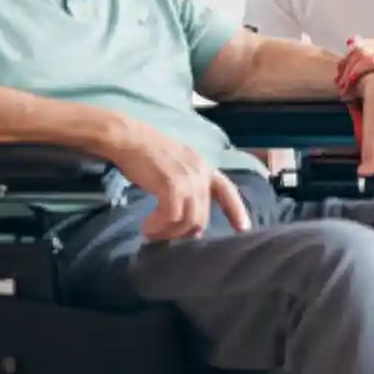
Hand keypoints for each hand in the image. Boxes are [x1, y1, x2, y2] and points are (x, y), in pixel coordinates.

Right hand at [108, 119, 250, 240]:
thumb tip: (191, 219)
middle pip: (201, 216)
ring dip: (169, 233)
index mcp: (204, 167)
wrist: (130, 139)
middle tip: (163, 235)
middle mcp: (200, 173)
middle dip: (183, 232)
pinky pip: (171, 217)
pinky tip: (147, 227)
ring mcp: (188, 179)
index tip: (243, 229)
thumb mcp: (177, 166)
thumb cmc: (147, 152)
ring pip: (187, 221)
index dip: (236, 211)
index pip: (226, 190)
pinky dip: (159, 227)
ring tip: (152, 233)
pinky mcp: (172, 186)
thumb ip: (188, 186)